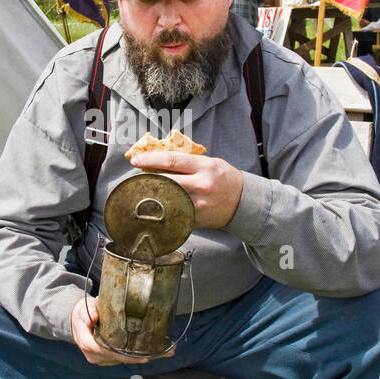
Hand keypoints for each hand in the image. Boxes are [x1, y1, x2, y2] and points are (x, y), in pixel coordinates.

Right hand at [70, 295, 172, 366]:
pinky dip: (139, 355)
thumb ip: (88, 312)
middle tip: (162, 352)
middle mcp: (96, 356)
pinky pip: (124, 358)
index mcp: (89, 345)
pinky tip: (155, 351)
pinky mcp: (109, 357)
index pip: (108, 353)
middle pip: (121, 359)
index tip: (142, 356)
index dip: (125, 356)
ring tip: (165, 351)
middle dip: (142, 357)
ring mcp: (102, 358)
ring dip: (144, 356)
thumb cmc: (82, 314)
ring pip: (125, 360)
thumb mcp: (83, 309)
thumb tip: (94, 316)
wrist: (78, 321)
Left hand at [128, 150, 243, 228]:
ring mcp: (199, 204)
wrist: (244, 201)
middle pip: (166, 181)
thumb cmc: (224, 178)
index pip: (172, 161)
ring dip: (153, 194)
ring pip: (167, 199)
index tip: (136, 160)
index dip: (150, 160)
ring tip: (145, 190)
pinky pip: (174, 213)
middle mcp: (201, 185)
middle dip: (147, 178)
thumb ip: (187, 162)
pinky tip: (157, 205)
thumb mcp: (209, 163)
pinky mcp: (197, 219)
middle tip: (136, 176)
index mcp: (205, 167)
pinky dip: (164, 208)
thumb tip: (157, 160)